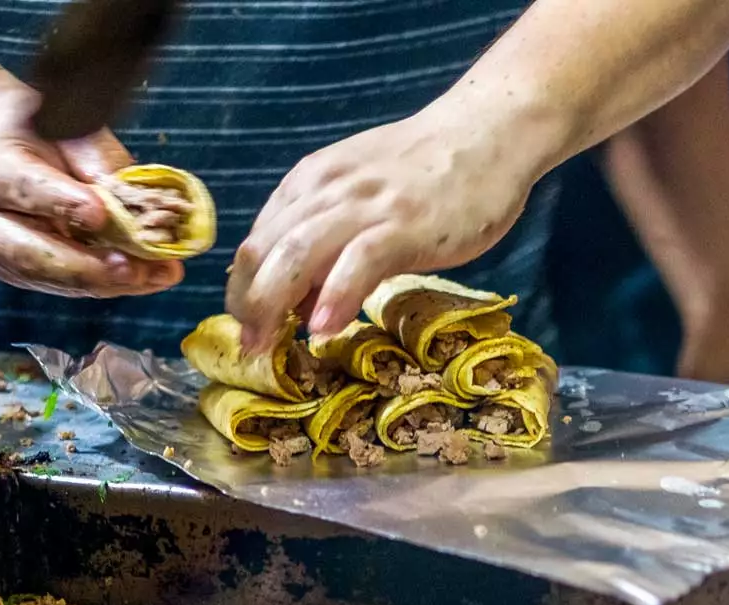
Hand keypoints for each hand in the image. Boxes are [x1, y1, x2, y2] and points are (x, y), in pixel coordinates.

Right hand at [0, 89, 183, 298]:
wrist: (4, 149)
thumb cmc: (40, 129)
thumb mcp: (65, 123)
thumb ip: (93, 158)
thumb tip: (131, 201)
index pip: (27, 190)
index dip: (64, 204)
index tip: (101, 214)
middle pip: (32, 254)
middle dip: (86, 267)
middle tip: (133, 269)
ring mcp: (0, 256)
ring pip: (54, 280)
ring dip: (109, 282)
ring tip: (157, 274)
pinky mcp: (22, 275)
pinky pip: (68, 287)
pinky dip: (111, 284)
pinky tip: (149, 277)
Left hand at [226, 108, 543, 350]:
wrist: (487, 132)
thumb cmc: (425, 174)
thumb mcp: (359, 200)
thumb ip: (326, 246)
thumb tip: (300, 305)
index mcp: (308, 185)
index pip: (256, 241)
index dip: (242, 291)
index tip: (246, 329)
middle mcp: (325, 191)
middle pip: (263, 251)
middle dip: (247, 305)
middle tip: (251, 348)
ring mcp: (364, 207)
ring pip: (297, 255)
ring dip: (273, 306)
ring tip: (268, 346)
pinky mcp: (404, 224)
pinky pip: (357, 261)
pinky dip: (335, 297)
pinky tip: (324, 330)